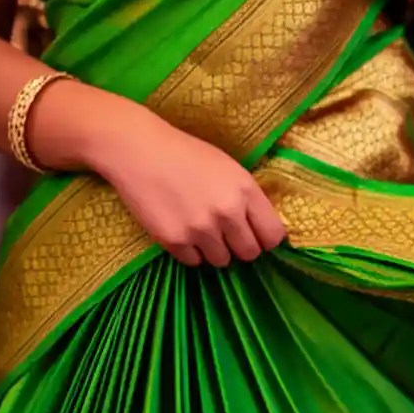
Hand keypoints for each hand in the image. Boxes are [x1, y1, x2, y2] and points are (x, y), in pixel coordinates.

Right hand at [90, 117, 285, 267]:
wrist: (139, 150)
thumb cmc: (187, 155)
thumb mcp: (229, 169)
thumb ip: (248, 199)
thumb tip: (263, 230)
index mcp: (245, 190)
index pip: (273, 236)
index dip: (266, 239)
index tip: (256, 236)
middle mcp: (227, 212)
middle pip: (250, 253)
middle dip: (241, 247)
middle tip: (227, 235)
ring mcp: (200, 229)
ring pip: (222, 261)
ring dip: (215, 250)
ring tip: (201, 229)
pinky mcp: (174, 240)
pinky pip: (194, 262)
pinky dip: (191, 252)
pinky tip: (182, 231)